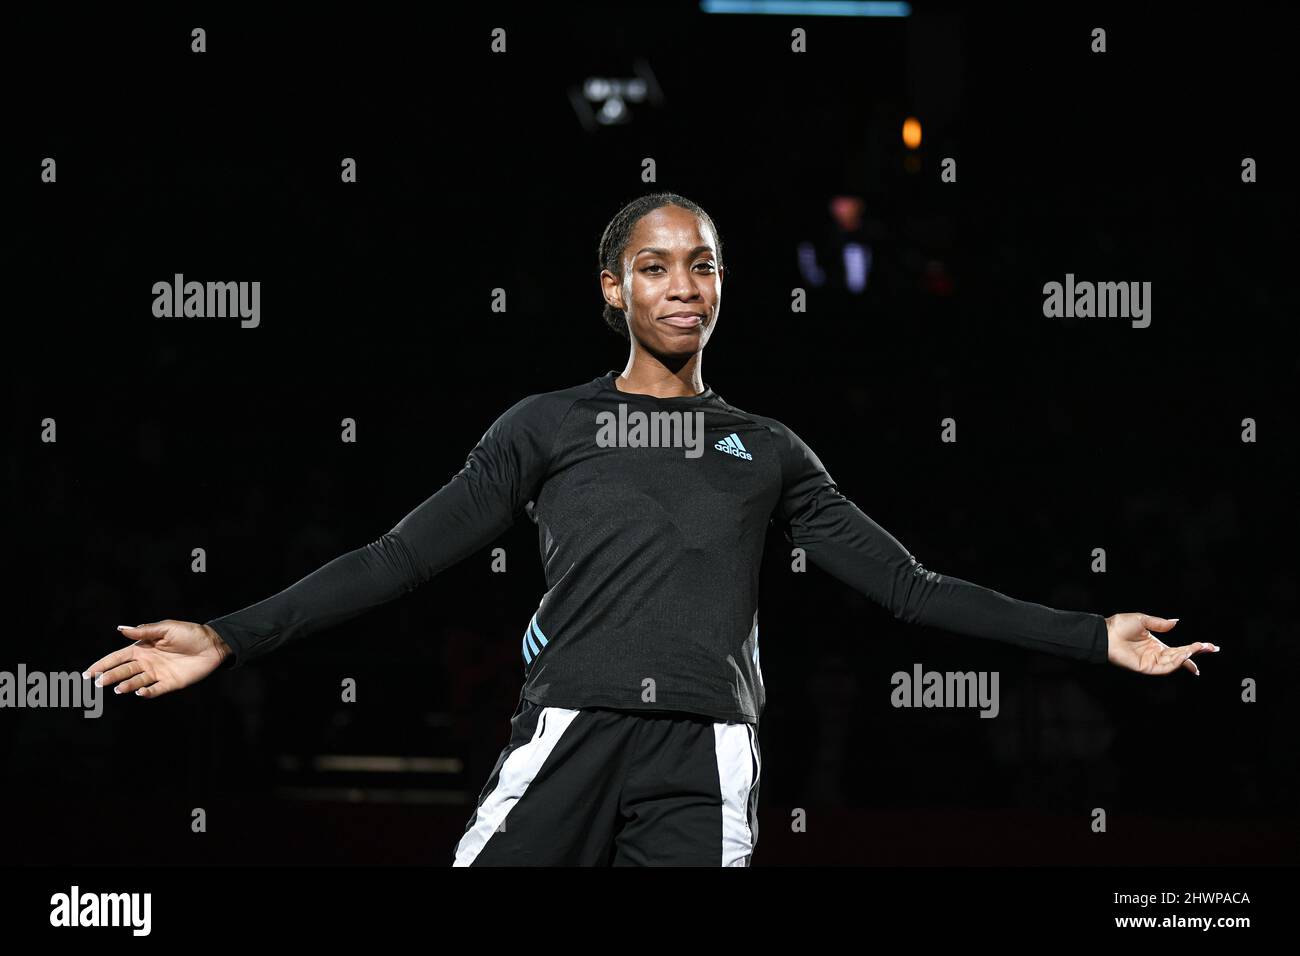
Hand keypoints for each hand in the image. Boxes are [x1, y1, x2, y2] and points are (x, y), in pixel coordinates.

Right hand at [83, 620, 230, 698]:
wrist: (213, 644)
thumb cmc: (189, 633)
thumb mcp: (166, 628)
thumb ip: (144, 631)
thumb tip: (121, 629)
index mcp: (142, 649)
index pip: (117, 658)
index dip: (102, 665)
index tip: (87, 673)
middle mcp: (146, 663)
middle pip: (123, 671)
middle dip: (110, 677)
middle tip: (99, 683)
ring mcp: (157, 674)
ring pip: (136, 682)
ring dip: (126, 686)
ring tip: (118, 688)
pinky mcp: (169, 683)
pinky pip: (154, 690)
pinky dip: (146, 692)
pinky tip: (140, 692)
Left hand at [1104, 613, 1218, 675]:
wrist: (1106, 633)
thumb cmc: (1120, 626)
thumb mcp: (1143, 620)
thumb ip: (1160, 623)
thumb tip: (1177, 622)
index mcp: (1156, 645)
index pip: (1179, 650)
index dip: (1194, 650)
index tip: (1209, 647)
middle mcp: (1156, 654)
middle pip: (1180, 657)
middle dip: (1195, 653)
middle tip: (1210, 648)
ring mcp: (1151, 662)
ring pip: (1174, 662)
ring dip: (1187, 656)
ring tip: (1196, 648)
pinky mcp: (1146, 667)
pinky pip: (1164, 667)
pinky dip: (1175, 663)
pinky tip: (1182, 655)